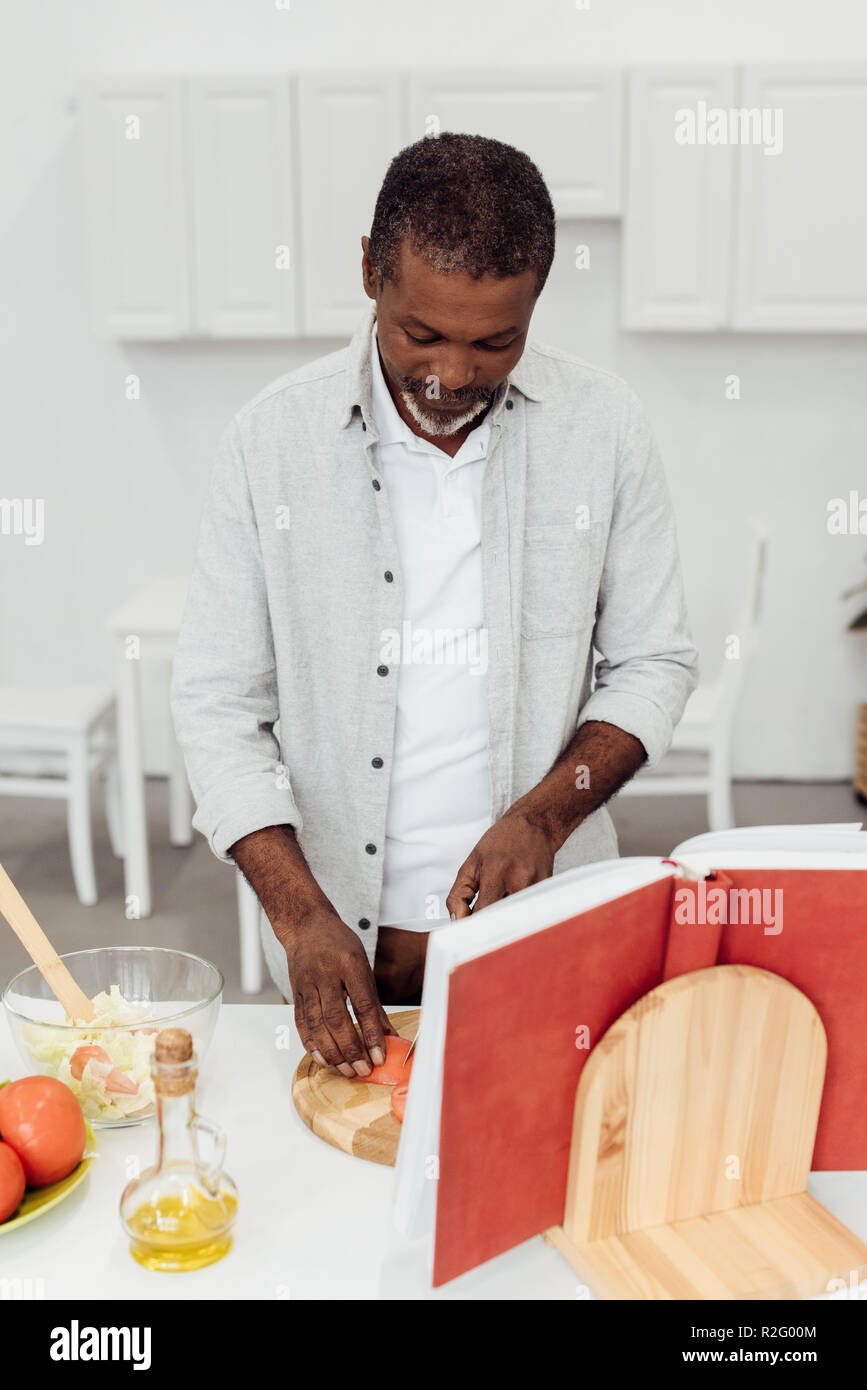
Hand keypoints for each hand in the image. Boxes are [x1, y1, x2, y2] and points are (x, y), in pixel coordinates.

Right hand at [278, 909, 394, 1076]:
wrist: (306, 926)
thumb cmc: (339, 944)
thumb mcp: (363, 966)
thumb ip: (374, 1003)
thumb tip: (388, 1035)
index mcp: (350, 964)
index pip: (362, 1005)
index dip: (371, 1034)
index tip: (379, 1056)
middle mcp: (326, 974)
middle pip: (336, 1018)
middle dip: (350, 1048)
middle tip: (362, 1069)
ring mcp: (307, 984)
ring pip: (316, 1024)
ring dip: (331, 1052)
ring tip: (346, 1069)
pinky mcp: (295, 993)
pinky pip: (301, 1023)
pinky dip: (311, 1044)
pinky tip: (322, 1059)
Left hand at [446, 807, 556, 918]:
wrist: (534, 826)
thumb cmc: (500, 843)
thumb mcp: (471, 864)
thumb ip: (459, 895)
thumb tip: (457, 921)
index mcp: (496, 874)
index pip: (483, 913)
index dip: (473, 925)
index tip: (468, 927)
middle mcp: (519, 882)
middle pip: (501, 921)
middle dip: (488, 925)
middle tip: (481, 919)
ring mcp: (536, 887)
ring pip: (516, 919)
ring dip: (504, 918)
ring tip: (500, 903)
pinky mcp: (548, 891)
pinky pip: (530, 912)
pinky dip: (519, 911)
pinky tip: (516, 897)